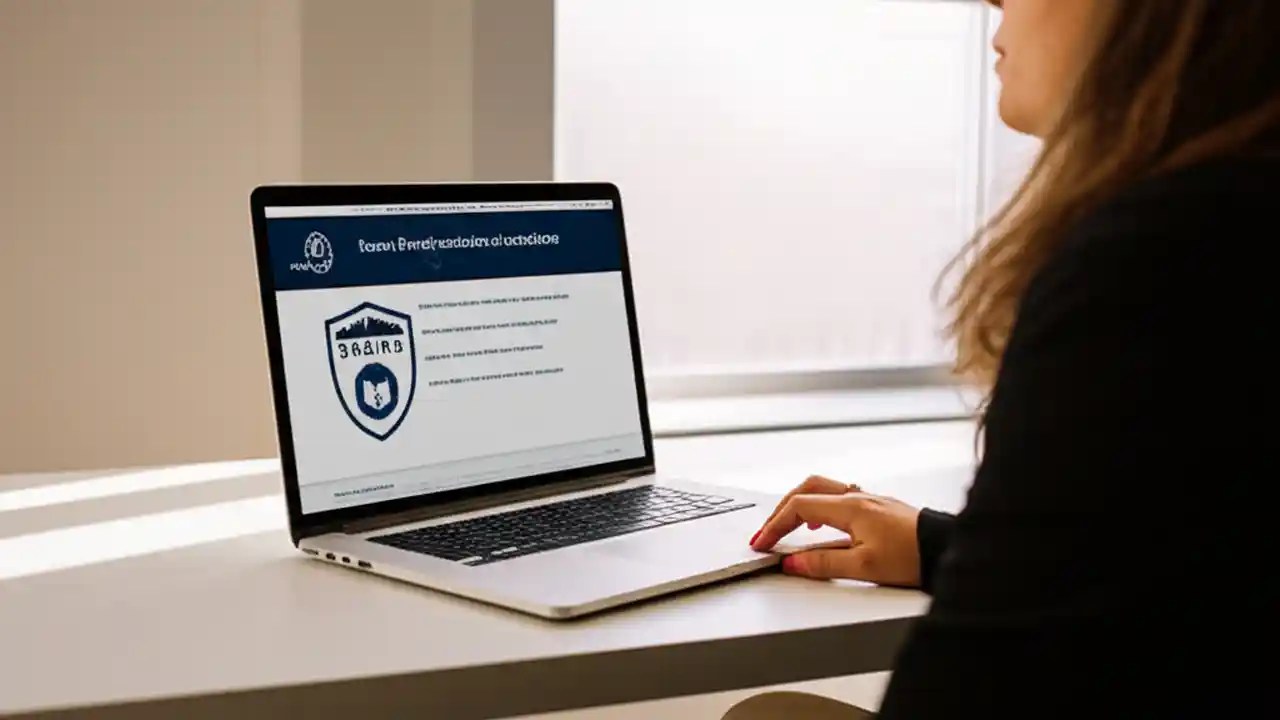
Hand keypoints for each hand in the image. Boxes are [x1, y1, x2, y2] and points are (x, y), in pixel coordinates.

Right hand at [749, 475, 922, 586]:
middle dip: (781, 509)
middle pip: (807, 488)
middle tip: (767, 532)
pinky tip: (823, 524)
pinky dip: (819, 506)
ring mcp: (869, 499)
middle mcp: (858, 497)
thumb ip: (823, 563)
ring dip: (800, 504)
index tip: (762, 543)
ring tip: (789, 526)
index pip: (799, 506)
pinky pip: (838, 497)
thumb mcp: (864, 567)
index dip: (775, 525)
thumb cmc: (913, 556)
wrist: (948, 549)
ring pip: (823, 489)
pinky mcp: (879, 507)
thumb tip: (792, 562)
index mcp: (851, 507)